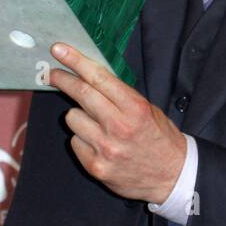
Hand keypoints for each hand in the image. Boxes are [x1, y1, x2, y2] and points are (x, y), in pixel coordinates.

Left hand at [48, 42, 185, 203]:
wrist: (172, 176)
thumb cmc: (159, 138)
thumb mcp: (147, 109)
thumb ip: (119, 94)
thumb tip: (88, 75)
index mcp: (135, 108)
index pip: (98, 78)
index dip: (75, 61)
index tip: (59, 50)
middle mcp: (119, 127)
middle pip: (80, 94)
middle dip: (63, 79)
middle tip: (53, 74)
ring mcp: (105, 148)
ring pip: (72, 118)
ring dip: (79, 116)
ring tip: (96, 124)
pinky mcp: (95, 166)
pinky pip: (75, 141)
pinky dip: (82, 139)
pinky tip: (98, 143)